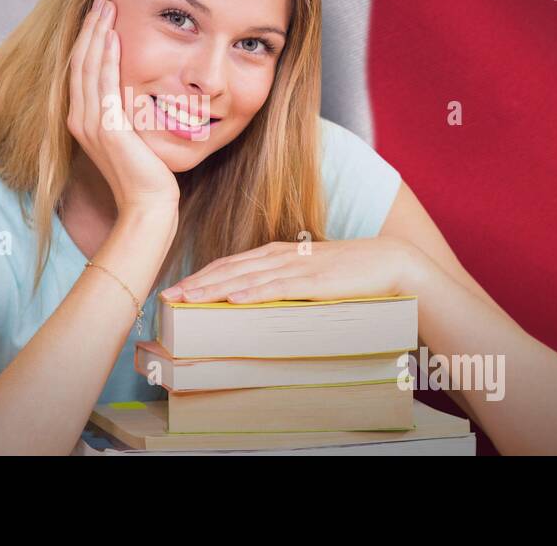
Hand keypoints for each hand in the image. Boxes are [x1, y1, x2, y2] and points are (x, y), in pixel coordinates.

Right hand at [67, 0, 179, 213]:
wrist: (147, 203)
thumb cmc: (145, 173)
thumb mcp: (131, 135)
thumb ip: (124, 111)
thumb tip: (134, 89)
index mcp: (82, 120)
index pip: (80, 69)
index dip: (87, 39)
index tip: (99, 13)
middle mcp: (80, 119)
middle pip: (79, 62)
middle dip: (90, 27)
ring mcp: (90, 123)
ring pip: (88, 67)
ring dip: (96, 33)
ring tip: (106, 7)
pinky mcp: (106, 127)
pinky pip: (103, 83)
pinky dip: (105, 58)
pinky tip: (111, 36)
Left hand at [159, 237, 420, 303]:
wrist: (389, 263)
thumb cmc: (348, 274)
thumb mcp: (308, 277)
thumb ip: (282, 285)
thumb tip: (255, 303)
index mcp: (277, 254)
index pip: (230, 264)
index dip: (200, 276)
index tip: (176, 289)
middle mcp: (281, 256)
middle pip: (229, 268)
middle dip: (196, 282)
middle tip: (167, 296)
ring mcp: (297, 267)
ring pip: (246, 276)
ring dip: (214, 288)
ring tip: (188, 298)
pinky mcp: (315, 280)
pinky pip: (278, 287)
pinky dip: (254, 292)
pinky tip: (234, 299)